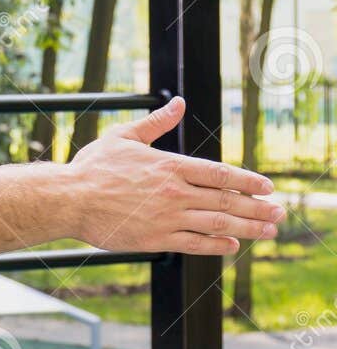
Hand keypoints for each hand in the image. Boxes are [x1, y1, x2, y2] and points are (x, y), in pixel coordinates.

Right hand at [69, 97, 282, 253]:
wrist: (68, 199)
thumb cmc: (92, 167)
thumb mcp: (124, 137)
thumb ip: (157, 123)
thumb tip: (180, 104)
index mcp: (170, 166)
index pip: (221, 174)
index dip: (248, 181)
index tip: (268, 187)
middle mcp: (174, 192)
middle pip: (227, 200)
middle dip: (259, 208)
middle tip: (280, 213)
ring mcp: (166, 217)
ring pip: (217, 223)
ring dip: (248, 228)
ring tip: (269, 231)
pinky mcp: (154, 238)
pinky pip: (194, 243)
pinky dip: (217, 245)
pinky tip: (233, 244)